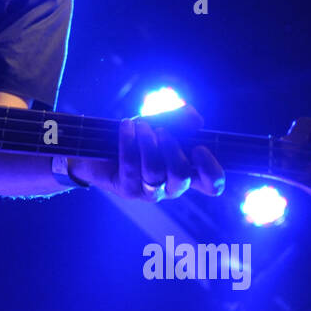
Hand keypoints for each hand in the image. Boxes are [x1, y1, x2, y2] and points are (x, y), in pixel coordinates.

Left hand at [71, 105, 224, 201]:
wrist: (98, 146)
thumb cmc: (138, 136)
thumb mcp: (162, 122)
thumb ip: (182, 119)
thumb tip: (197, 121)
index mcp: (188, 173)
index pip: (212, 185)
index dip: (212, 171)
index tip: (199, 148)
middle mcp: (171, 187)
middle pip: (181, 177)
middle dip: (172, 149)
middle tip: (161, 131)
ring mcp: (149, 192)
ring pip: (154, 173)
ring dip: (148, 143)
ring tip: (140, 125)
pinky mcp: (127, 190)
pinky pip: (131, 166)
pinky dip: (129, 141)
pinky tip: (126, 126)